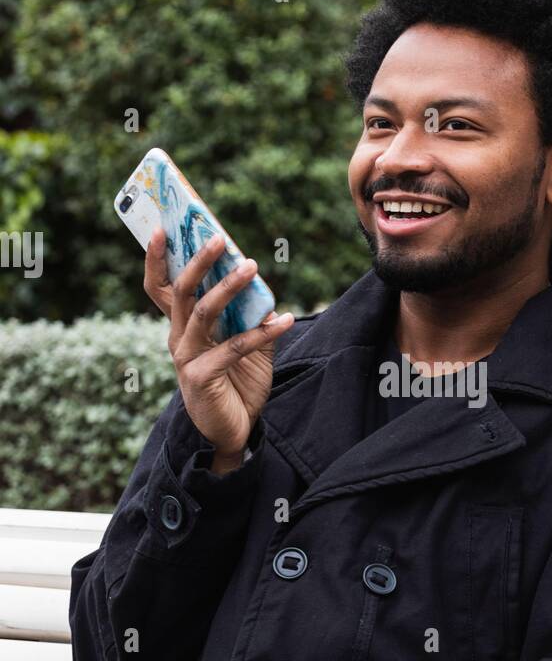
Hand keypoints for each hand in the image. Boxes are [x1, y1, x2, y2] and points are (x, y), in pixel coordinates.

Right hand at [144, 226, 293, 457]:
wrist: (233, 432)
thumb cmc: (236, 385)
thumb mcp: (246, 347)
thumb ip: (252, 319)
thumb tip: (266, 292)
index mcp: (183, 327)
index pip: (161, 288)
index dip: (156, 259)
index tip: (161, 228)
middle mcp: (178, 338)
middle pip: (181, 291)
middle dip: (198, 262)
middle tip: (220, 239)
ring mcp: (186, 358)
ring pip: (204, 312)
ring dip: (229, 287)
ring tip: (252, 266)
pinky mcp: (201, 377)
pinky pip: (234, 347)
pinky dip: (262, 333)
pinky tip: (286, 321)